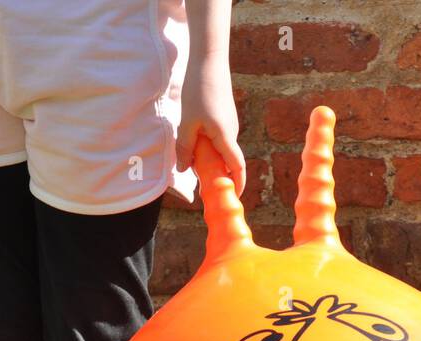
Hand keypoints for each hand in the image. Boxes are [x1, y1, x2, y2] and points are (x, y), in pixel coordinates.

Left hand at [175, 56, 245, 196]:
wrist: (209, 62)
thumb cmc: (199, 91)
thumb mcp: (187, 123)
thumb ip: (185, 148)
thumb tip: (184, 170)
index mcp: (225, 137)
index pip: (236, 167)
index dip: (237, 184)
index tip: (233, 198)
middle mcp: (232, 132)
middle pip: (227, 161)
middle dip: (217, 175)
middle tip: (201, 187)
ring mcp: (229, 124)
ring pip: (221, 149)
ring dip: (210, 159)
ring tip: (193, 164)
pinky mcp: (224, 117)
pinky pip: (219, 139)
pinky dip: (209, 147)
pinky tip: (194, 143)